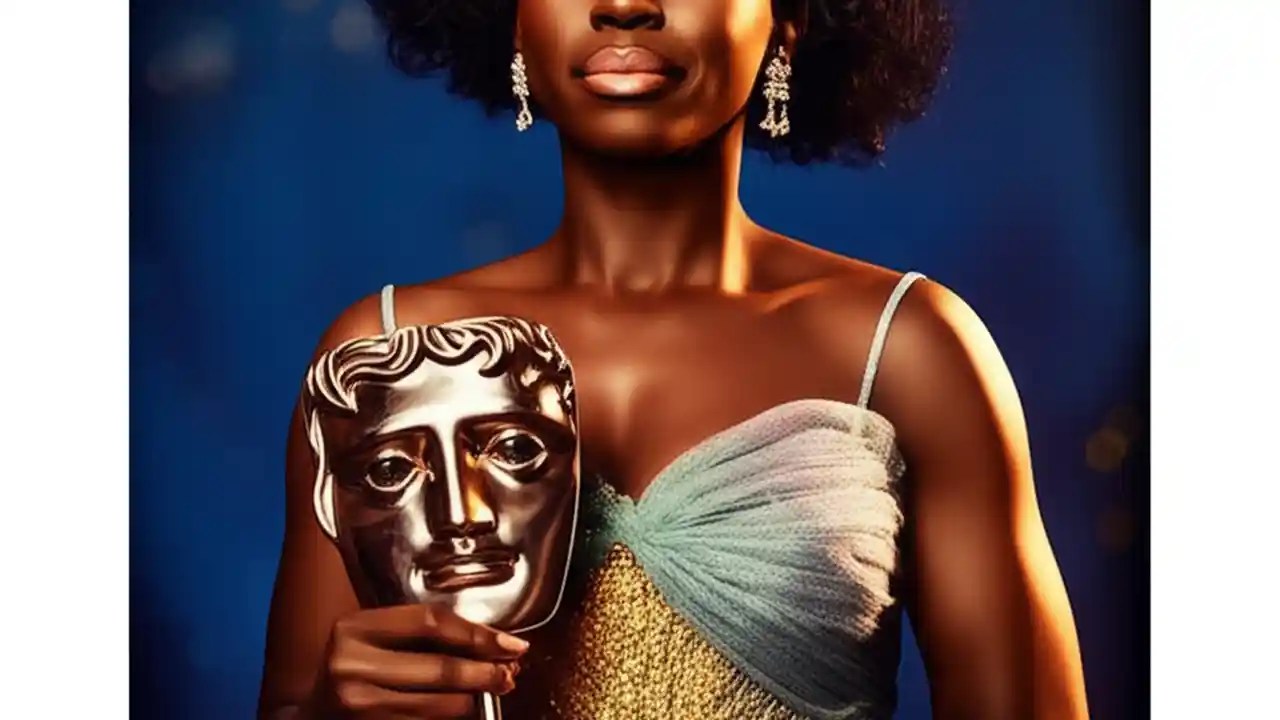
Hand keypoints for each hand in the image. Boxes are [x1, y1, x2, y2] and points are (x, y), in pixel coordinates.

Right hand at [318, 603, 527, 718]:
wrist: (311, 712)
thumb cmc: (353, 666)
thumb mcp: (374, 637)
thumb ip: (419, 632)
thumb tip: (492, 642)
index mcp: (354, 628)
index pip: (431, 622)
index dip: (477, 634)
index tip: (510, 643)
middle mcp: (350, 666)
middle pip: (440, 668)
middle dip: (484, 672)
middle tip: (509, 673)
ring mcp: (356, 705)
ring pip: (439, 705)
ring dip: (474, 701)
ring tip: (491, 692)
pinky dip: (451, 719)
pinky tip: (464, 710)